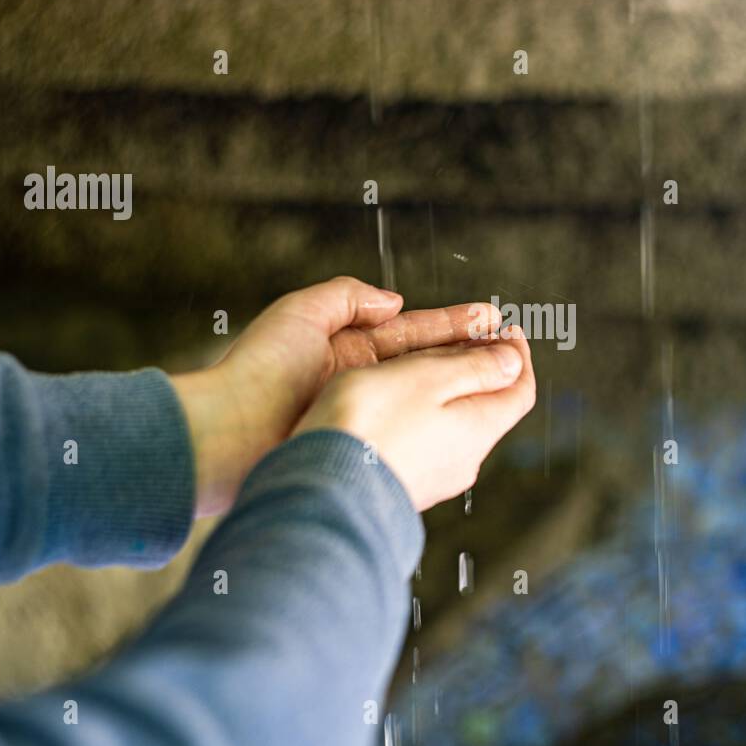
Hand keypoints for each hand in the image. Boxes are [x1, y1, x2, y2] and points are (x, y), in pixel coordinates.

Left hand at [172, 276, 498, 515]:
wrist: (231, 436)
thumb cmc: (258, 372)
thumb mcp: (302, 315)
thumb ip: (349, 299)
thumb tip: (396, 303)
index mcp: (348, 349)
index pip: (414, 332)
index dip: (454, 324)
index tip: (490, 316)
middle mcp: (362, 382)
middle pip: (429, 363)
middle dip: (472, 352)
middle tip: (514, 342)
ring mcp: (367, 416)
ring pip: (428, 396)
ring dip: (466, 384)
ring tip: (507, 373)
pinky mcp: (367, 446)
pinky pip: (415, 429)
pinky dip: (446, 422)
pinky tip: (474, 418)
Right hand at [294, 326, 535, 510]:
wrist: (322, 490)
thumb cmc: (372, 426)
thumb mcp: (428, 378)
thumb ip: (476, 368)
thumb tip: (513, 363)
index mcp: (480, 428)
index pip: (521, 389)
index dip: (517, 354)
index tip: (506, 327)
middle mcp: (465, 458)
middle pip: (489, 404)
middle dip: (482, 365)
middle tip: (467, 335)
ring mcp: (435, 476)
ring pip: (455, 421)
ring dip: (449, 388)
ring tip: (426, 361)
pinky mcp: (405, 483)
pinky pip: (428, 439)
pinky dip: (424, 412)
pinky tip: (396, 400)